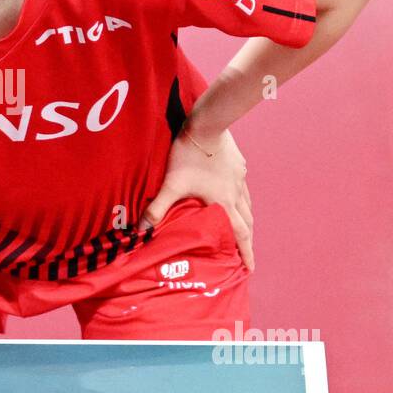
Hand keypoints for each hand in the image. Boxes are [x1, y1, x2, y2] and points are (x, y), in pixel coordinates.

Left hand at [137, 126, 253, 270]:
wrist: (207, 125)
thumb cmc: (189, 155)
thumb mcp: (171, 184)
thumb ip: (158, 209)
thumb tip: (141, 231)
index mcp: (224, 202)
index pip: (239, 234)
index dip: (245, 253)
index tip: (251, 268)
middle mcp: (236, 193)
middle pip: (248, 222)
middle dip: (248, 240)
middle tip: (248, 254)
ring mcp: (239, 178)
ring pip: (247, 204)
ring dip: (247, 219)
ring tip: (244, 228)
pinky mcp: (238, 165)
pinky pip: (243, 187)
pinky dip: (242, 198)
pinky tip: (235, 194)